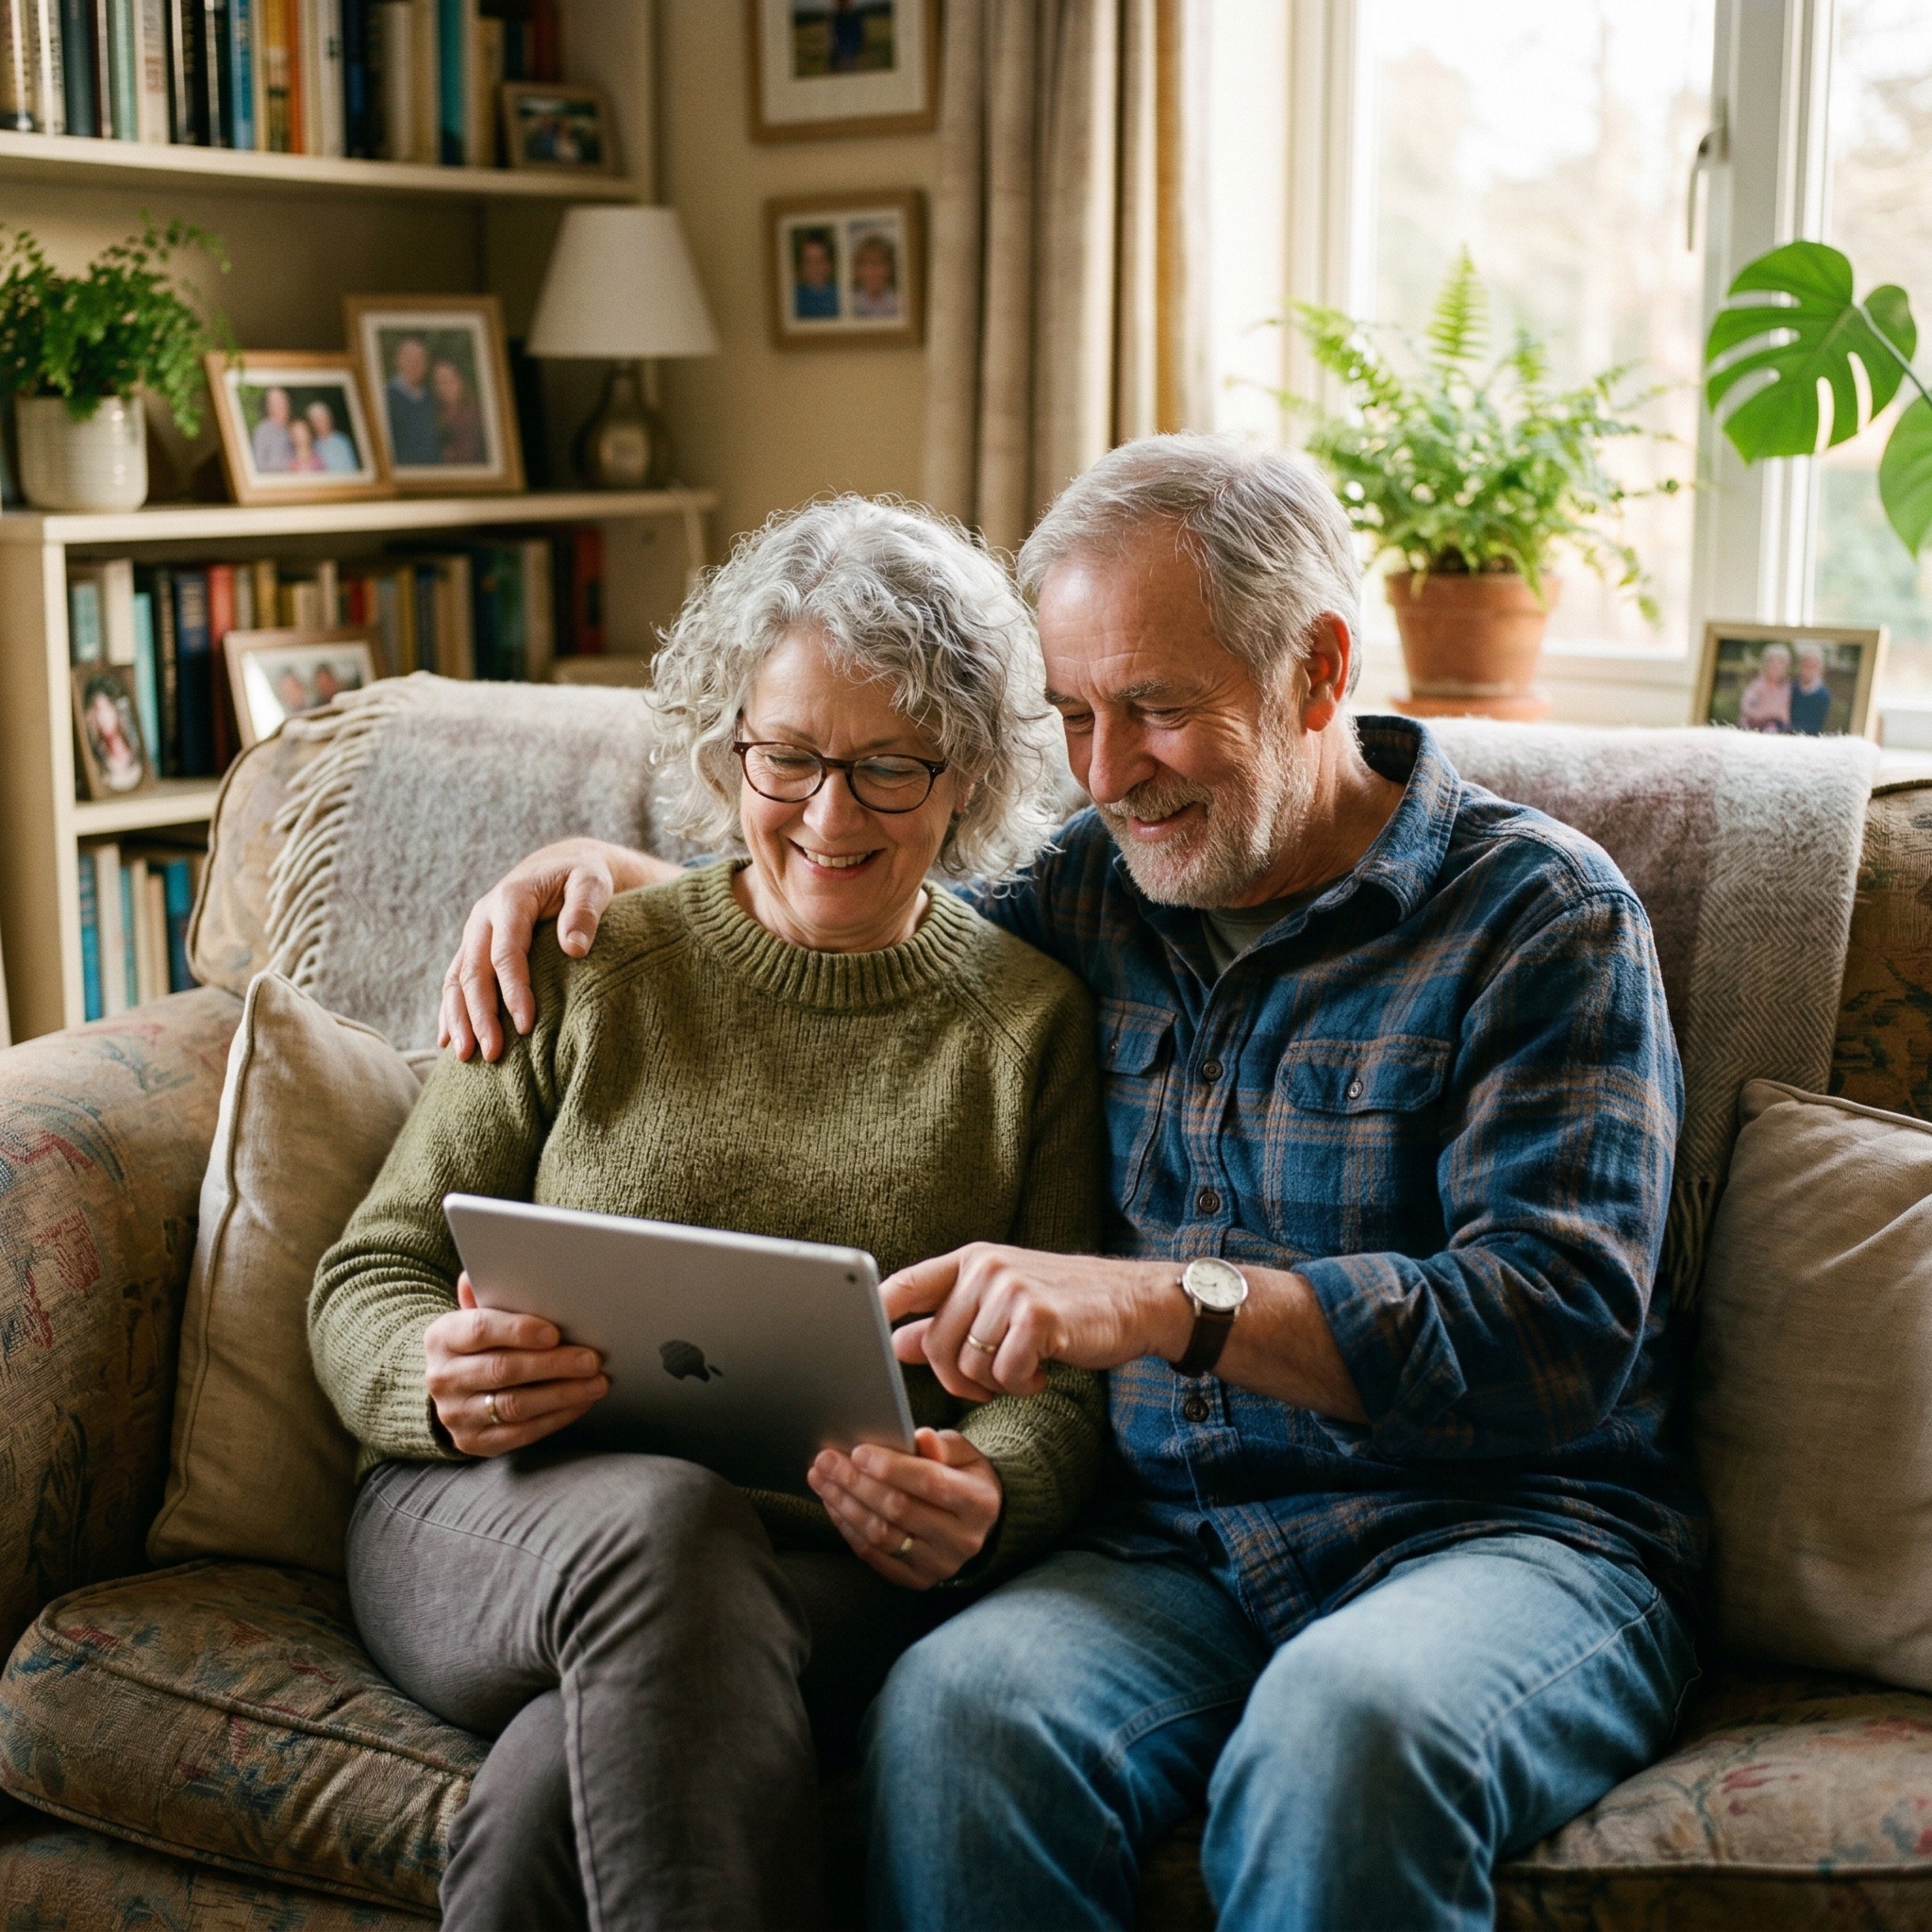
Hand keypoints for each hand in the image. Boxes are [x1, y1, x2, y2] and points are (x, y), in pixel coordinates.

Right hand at [422, 1274, 609, 1455]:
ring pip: (515, 1406)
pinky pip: (520, 1433)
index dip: (519, 1330)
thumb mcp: (474, 1312)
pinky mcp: (473, 1442)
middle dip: (553, 1364)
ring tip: (596, 1382)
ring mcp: (456, 1414)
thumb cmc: (475, 1341)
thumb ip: (488, 1291)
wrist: (447, 1386)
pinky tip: (581, 1403)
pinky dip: (556, 1418)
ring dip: (562, 1394)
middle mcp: (443, 1378)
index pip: (480, 1330)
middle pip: (503, 1370)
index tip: (555, 1332)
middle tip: (591, 1358)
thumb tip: (497, 1262)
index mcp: (442, 1337)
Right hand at [439, 838, 675, 1060]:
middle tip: (493, 1053)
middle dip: (481, 1015)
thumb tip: (575, 948)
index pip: (507, 952)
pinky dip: (449, 1011)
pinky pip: (454, 982)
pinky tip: (447, 1041)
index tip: (527, 1024)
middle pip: (475, 971)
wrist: (558, 866)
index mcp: (511, 898)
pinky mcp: (473, 947)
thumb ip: (585, 910)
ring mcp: (474, 933)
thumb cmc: (582, 877)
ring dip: (458, 1019)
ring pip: (456, 980)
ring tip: (465, 1057)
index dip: (514, 989)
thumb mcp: (592, 883)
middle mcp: (484, 916)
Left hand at [808, 1428, 1003, 1587]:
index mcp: (979, 1502)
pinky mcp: (918, 1580)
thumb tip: (921, 1439)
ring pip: (881, 1535)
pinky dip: (848, 1529)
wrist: (977, 1524)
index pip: (929, 1482)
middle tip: (826, 1460)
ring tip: (821, 1480)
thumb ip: (944, 1445)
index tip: (858, 1451)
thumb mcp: (965, 1454)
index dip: (891, 1467)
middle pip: (898, 1509)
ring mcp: (939, 1565)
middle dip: (856, 1482)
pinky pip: (874, 1556)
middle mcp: (962, 1540)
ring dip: (845, 1505)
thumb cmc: (964, 1478)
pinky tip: (833, 1505)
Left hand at [882, 1244, 1185, 1400]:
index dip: (877, 1314)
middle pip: (932, 1344)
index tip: (863, 1344)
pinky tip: (1042, 1374)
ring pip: (966, 1364)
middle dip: (955, 1378)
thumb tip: (895, 1343)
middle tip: (991, 1383)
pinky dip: (1021, 1386)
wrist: (1135, 1302)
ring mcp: (1010, 1288)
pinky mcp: (1036, 1316)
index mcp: (970, 1260)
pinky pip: (1003, 1374)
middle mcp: (984, 1267)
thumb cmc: (1064, 1307)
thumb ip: (949, 1319)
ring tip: (1022, 1373)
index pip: (905, 1284)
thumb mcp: (1001, 1304)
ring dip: (992, 1385)